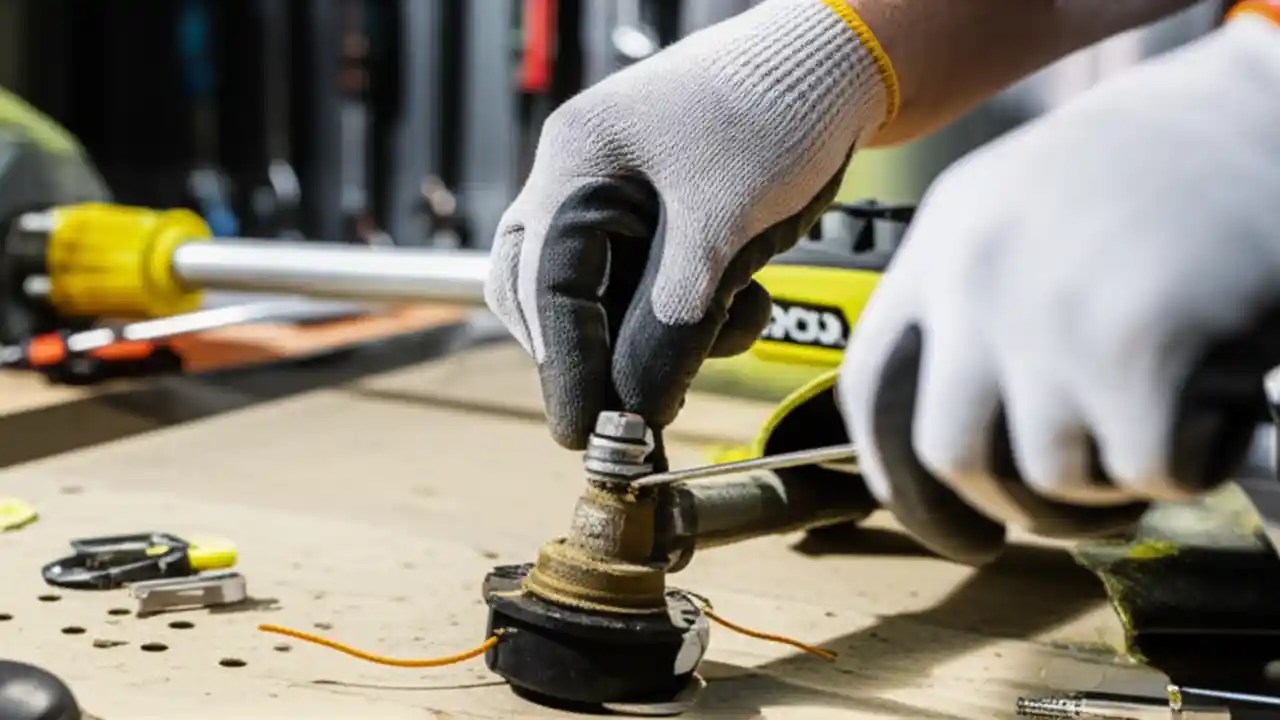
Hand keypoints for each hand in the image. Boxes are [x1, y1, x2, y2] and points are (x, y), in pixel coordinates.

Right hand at [485, 0, 894, 450]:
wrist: (838, 66)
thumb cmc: (777, 111)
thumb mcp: (721, 228)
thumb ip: (671, 325)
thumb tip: (634, 409)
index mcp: (578, 164)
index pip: (548, 287)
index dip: (565, 366)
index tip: (581, 431)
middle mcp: (580, 179)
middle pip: (545, 293)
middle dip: (587, 354)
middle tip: (625, 410)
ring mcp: (615, 195)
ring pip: (596, 296)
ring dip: (648, 334)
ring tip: (719, 327)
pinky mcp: (655, 214)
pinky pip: (643, 283)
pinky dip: (683, 312)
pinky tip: (736, 300)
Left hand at [837, 16, 1279, 564]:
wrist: (1263, 113)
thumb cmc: (1155, 167)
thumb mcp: (1019, 208)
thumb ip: (972, 301)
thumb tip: (956, 420)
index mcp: (942, 242)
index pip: (869, 386)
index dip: (893, 471)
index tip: (930, 508)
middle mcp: (977, 278)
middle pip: (948, 452)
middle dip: (1001, 503)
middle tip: (1055, 511)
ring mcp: (1051, 314)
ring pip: (1049, 475)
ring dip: (1108, 476)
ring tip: (1156, 417)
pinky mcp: (1137, 349)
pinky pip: (1144, 472)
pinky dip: (1186, 465)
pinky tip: (1213, 411)